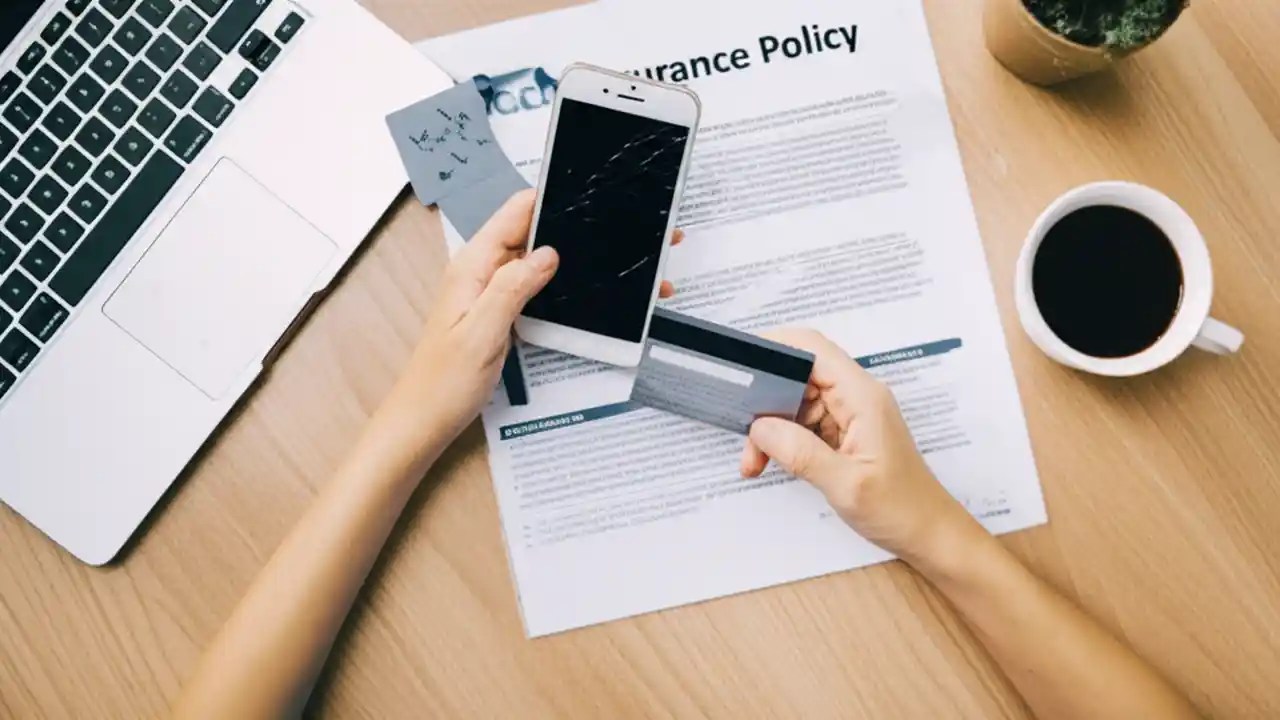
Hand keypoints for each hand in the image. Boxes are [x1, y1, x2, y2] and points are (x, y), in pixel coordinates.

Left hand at [389, 190, 682, 443]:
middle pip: (531, 231)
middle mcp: (482, 270)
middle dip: (569, 228)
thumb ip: (512, 287)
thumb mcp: (481, 333)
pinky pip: (533, 286)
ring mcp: (491, 290)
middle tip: (618, 232)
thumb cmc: (444, 382)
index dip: (551, 198)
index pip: (516, 212)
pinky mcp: (499, 311)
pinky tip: (586, 290)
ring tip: (613, 260)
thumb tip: (549, 252)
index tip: (590, 196)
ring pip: (536, 259)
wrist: (424, 420)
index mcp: (473, 265)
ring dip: (569, 257)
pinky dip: (559, 284)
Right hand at [740, 329, 978, 563]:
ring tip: (753, 460)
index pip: (814, 350)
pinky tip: (768, 462)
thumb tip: (759, 428)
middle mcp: (856, 398)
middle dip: (766, 401)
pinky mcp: (844, 434)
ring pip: (797, 404)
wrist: (928, 534)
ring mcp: (850, 415)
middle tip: (744, 434)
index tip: (742, 363)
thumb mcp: (845, 484)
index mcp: (862, 397)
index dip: (776, 347)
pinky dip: (784, 442)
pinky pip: (805, 425)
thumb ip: (799, 452)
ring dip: (771, 428)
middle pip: (799, 377)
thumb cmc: (899, 508)